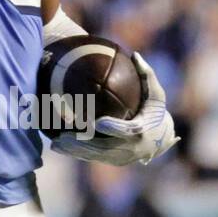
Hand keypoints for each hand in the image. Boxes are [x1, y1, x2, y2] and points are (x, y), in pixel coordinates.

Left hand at [51, 52, 178, 165]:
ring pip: (96, 156)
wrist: (160, 139)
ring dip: (76, 151)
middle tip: (67, 134)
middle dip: (86, 143)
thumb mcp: (156, 94)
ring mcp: (122, 158)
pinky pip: (93, 158)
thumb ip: (146, 75)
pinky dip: (76, 153)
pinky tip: (57, 146)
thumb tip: (135, 54)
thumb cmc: (155, 111)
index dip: (113, 127)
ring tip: (57, 142)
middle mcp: (131, 149)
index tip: (98, 122)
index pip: (127, 131)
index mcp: (141, 131)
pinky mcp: (114, 162)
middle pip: (106, 148)